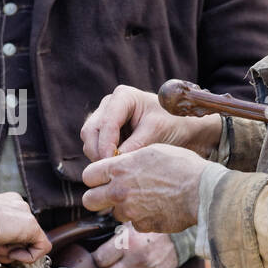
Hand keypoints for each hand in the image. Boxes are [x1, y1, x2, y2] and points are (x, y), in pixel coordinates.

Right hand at [0, 192, 49, 263]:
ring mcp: (25, 214)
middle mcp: (17, 205)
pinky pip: (41, 247)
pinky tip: (12, 254)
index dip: (4, 242)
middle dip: (7, 248)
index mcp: (4, 202)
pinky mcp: (32, 226)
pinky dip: (28, 257)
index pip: (13, 226)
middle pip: (20, 235)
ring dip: (10, 252)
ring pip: (27, 242)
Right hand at [81, 85, 222, 161]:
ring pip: (88, 141)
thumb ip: (136, 144)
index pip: (106, 122)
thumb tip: (115, 161)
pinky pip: (93, 148)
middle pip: (90, 131)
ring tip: (117, 169)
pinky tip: (117, 166)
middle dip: (98, 152)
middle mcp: (108, 105)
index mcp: (122, 97)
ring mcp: (103, 118)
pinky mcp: (102, 133)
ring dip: (98, 157)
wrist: (178, 127)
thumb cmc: (171, 123)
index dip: (106, 144)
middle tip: (111, 171)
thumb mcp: (157, 131)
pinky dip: (101, 159)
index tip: (111, 163)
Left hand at [81, 144, 205, 232]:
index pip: (88, 176)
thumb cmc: (182, 166)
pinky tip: (157, 209)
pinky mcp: (141, 226)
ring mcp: (129, 211)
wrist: (203, 191)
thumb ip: (128, 160)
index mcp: (119, 168)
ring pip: (114, 213)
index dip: (95, 178)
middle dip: (97, 198)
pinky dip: (142, 218)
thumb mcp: (152, 151)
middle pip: (89, 200)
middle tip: (110, 195)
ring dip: (124, 208)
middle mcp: (119, 191)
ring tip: (144, 199)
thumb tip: (117, 164)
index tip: (102, 178)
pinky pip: (134, 224)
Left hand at [93, 227, 178, 267]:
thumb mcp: (130, 224)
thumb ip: (112, 235)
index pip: (99, 260)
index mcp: (127, 241)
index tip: (98, 257)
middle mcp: (136, 259)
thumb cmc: (149, 229)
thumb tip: (90, 241)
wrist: (179, 236)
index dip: (96, 259)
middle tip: (107, 266)